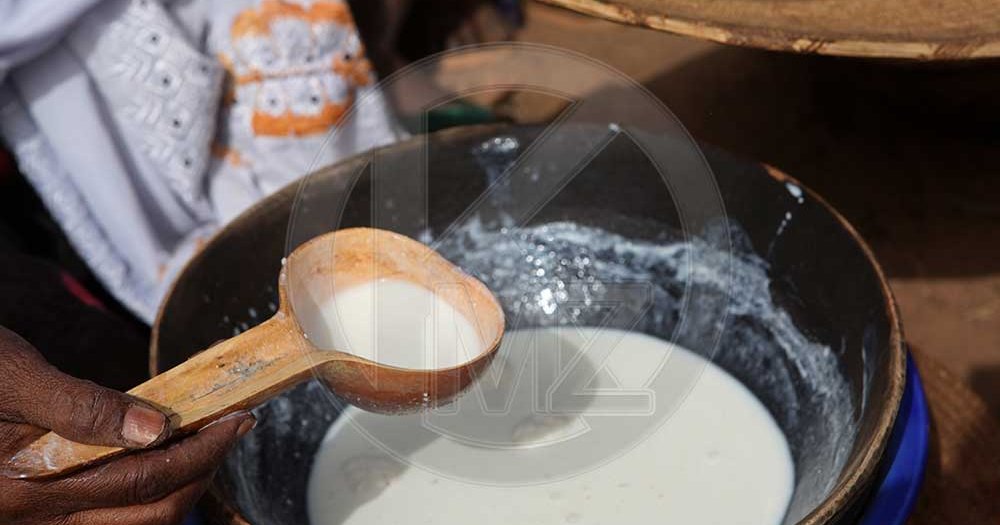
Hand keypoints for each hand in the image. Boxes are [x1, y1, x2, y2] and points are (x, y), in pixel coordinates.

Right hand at [0, 326, 254, 524]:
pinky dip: (143, 495)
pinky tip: (156, 458)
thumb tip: (157, 427)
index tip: (238, 418)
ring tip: (203, 443)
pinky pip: (103, 519)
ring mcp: (31, 522)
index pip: (142, 482)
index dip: (202, 451)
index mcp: (23, 491)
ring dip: (177, 488)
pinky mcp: (31, 511)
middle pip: (146, 515)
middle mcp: (29, 520)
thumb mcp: (10, 374)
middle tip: (230, 428)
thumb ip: (80, 407)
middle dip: (200, 472)